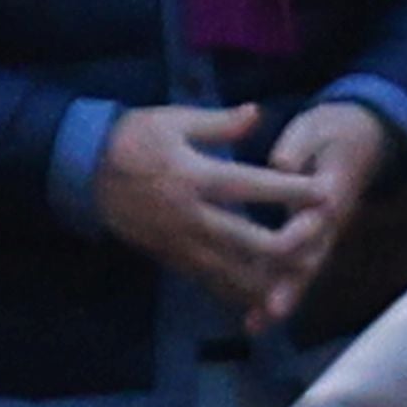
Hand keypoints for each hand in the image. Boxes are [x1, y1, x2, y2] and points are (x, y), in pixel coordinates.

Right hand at [91, 100, 309, 316]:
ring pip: (236, 271)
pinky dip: (241, 289)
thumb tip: (257, 115)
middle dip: (293, 243)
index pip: (253, 187)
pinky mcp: (171, 257)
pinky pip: (212, 281)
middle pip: (252, 242)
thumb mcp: (171, 120)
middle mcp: (190, 215)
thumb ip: (218, 123)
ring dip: (273, 275)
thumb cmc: (130, 139)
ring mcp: (180, 241)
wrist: (81, 172)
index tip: (325, 192)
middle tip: (320, 235)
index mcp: (193, 175)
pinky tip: (264, 291)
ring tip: (303, 269)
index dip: (293, 191)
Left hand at [254, 99, 397, 326]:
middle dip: (290, 284)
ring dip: (282, 297)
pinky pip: (295, 271)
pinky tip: (256, 319)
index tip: (281, 248)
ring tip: (258, 324)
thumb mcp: (316, 130)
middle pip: (310, 257)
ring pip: (303, 272)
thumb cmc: (331, 133)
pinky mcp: (311, 242)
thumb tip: (280, 163)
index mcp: (328, 192)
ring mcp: (321, 235)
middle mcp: (328, 222)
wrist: (362, 141)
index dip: (299, 235)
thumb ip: (297, 148)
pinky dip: (278, 294)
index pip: (315, 219)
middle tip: (270, 310)